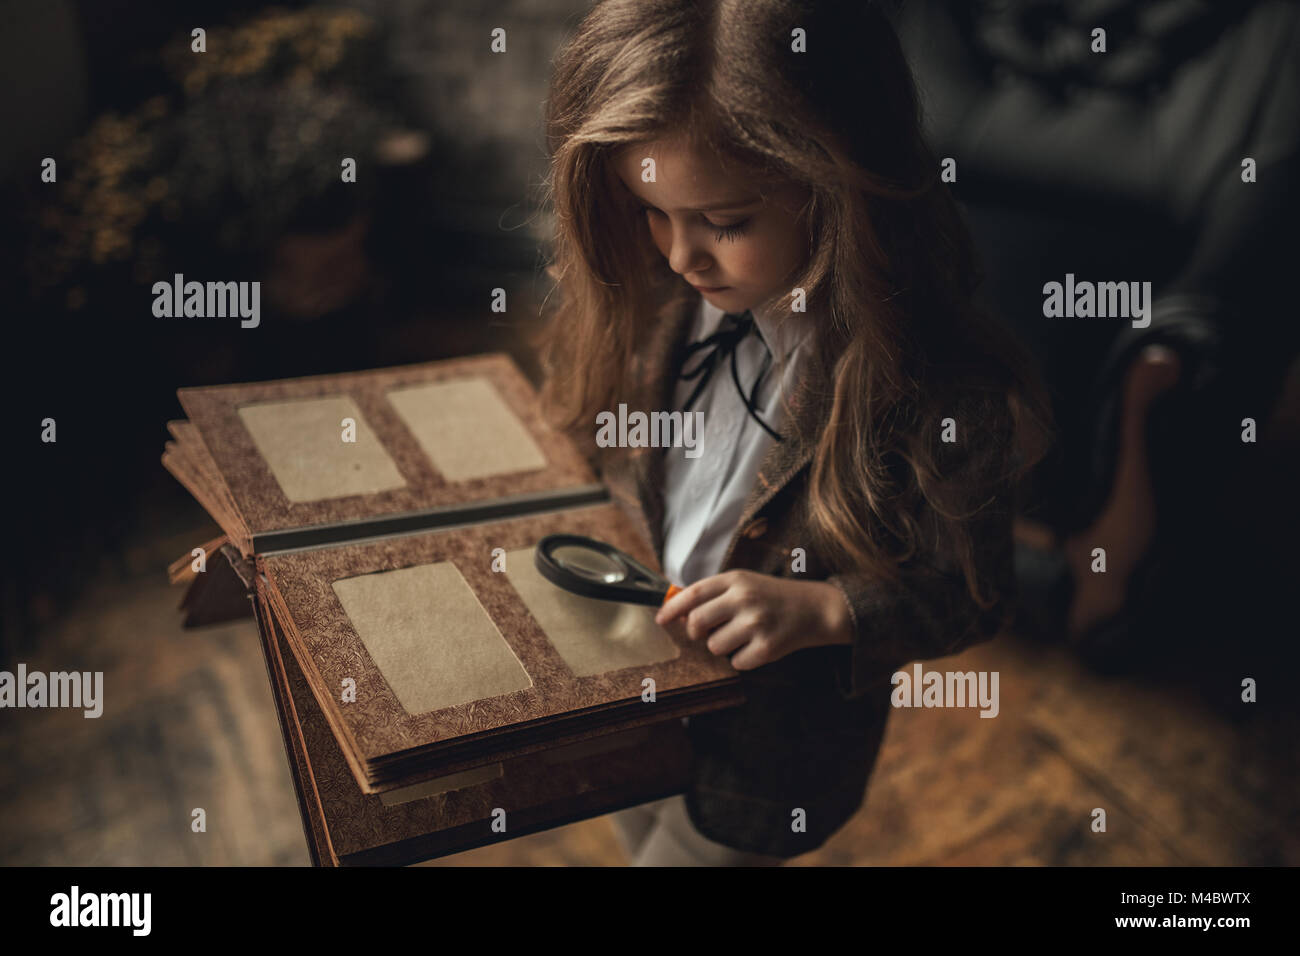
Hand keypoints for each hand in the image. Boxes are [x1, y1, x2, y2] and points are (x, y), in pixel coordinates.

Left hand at [655, 570, 852, 669]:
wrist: (815, 609)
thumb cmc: (772, 597)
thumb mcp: (744, 583)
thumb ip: (713, 593)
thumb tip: (678, 610)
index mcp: (736, 579)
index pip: (693, 593)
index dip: (672, 609)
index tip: (660, 620)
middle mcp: (745, 598)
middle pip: (697, 623)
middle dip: (696, 633)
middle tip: (707, 632)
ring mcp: (757, 623)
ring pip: (715, 646)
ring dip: (722, 646)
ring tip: (741, 636)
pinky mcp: (768, 646)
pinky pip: (737, 662)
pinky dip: (743, 659)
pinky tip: (757, 646)